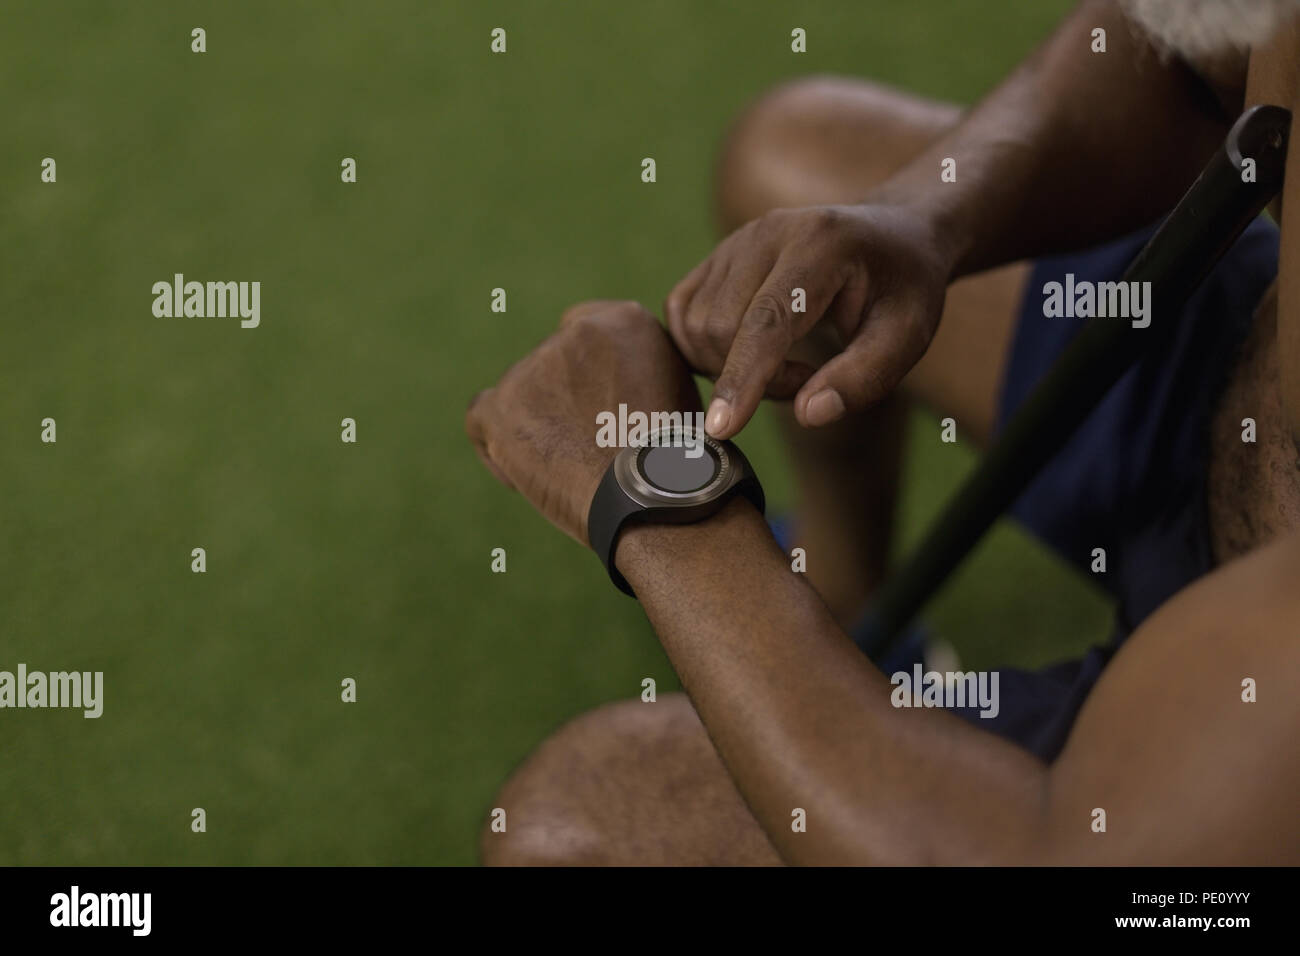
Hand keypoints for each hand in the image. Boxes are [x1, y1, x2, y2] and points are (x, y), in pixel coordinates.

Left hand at [465, 300, 701, 544]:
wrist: (652, 494)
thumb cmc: (675, 463)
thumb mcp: (677, 395)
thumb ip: (637, 373)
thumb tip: (607, 389)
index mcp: (625, 322)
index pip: (583, 335)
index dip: (587, 377)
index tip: (603, 411)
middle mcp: (575, 333)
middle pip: (550, 367)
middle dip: (561, 405)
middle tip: (587, 450)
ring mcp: (533, 367)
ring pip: (519, 396)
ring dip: (537, 429)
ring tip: (570, 472)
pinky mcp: (501, 406)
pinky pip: (481, 420)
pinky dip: (498, 448)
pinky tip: (529, 477)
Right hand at [665, 202, 952, 437]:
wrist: (890, 235)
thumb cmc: (902, 289)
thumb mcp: (908, 335)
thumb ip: (864, 378)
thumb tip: (807, 414)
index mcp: (820, 243)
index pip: (767, 320)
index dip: (743, 378)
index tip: (722, 429)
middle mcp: (766, 233)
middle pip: (721, 328)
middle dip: (754, 378)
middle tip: (807, 380)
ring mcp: (735, 241)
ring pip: (696, 325)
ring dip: (730, 366)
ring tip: (786, 364)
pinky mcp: (716, 257)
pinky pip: (682, 313)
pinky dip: (702, 348)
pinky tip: (748, 353)